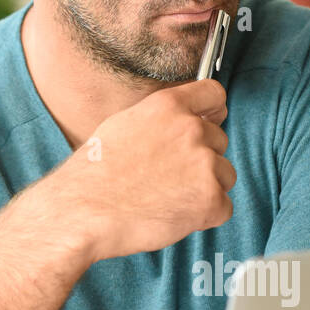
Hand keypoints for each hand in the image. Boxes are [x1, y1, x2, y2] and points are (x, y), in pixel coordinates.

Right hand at [50, 79, 235, 261]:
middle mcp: (191, 130)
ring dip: (206, 188)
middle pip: (220, 141)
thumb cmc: (95, 176)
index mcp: (169, 107)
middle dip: (202, 159)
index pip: (214, 94)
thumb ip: (161, 120)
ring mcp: (204, 164)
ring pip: (225, 175)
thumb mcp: (124, 125)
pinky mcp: (210, 199)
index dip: (213, 112)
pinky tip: (175, 214)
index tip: (211, 122)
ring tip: (169, 197)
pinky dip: (205, 216)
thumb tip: (181, 122)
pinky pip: (223, 207)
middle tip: (170, 177)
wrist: (85, 212)